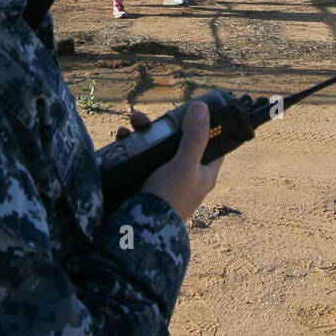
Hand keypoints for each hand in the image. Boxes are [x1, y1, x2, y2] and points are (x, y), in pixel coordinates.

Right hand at [138, 101, 222, 220]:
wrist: (141, 227)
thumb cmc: (170, 198)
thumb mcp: (186, 164)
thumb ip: (195, 137)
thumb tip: (202, 108)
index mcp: (204, 173)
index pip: (212, 145)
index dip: (206, 127)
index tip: (193, 111)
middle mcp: (186, 175)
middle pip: (179, 142)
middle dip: (165, 126)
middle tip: (150, 116)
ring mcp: (165, 178)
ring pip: (158, 147)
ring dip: (145, 132)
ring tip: (131, 122)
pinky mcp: (145, 181)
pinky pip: (141, 156)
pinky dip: (133, 145)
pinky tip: (123, 136)